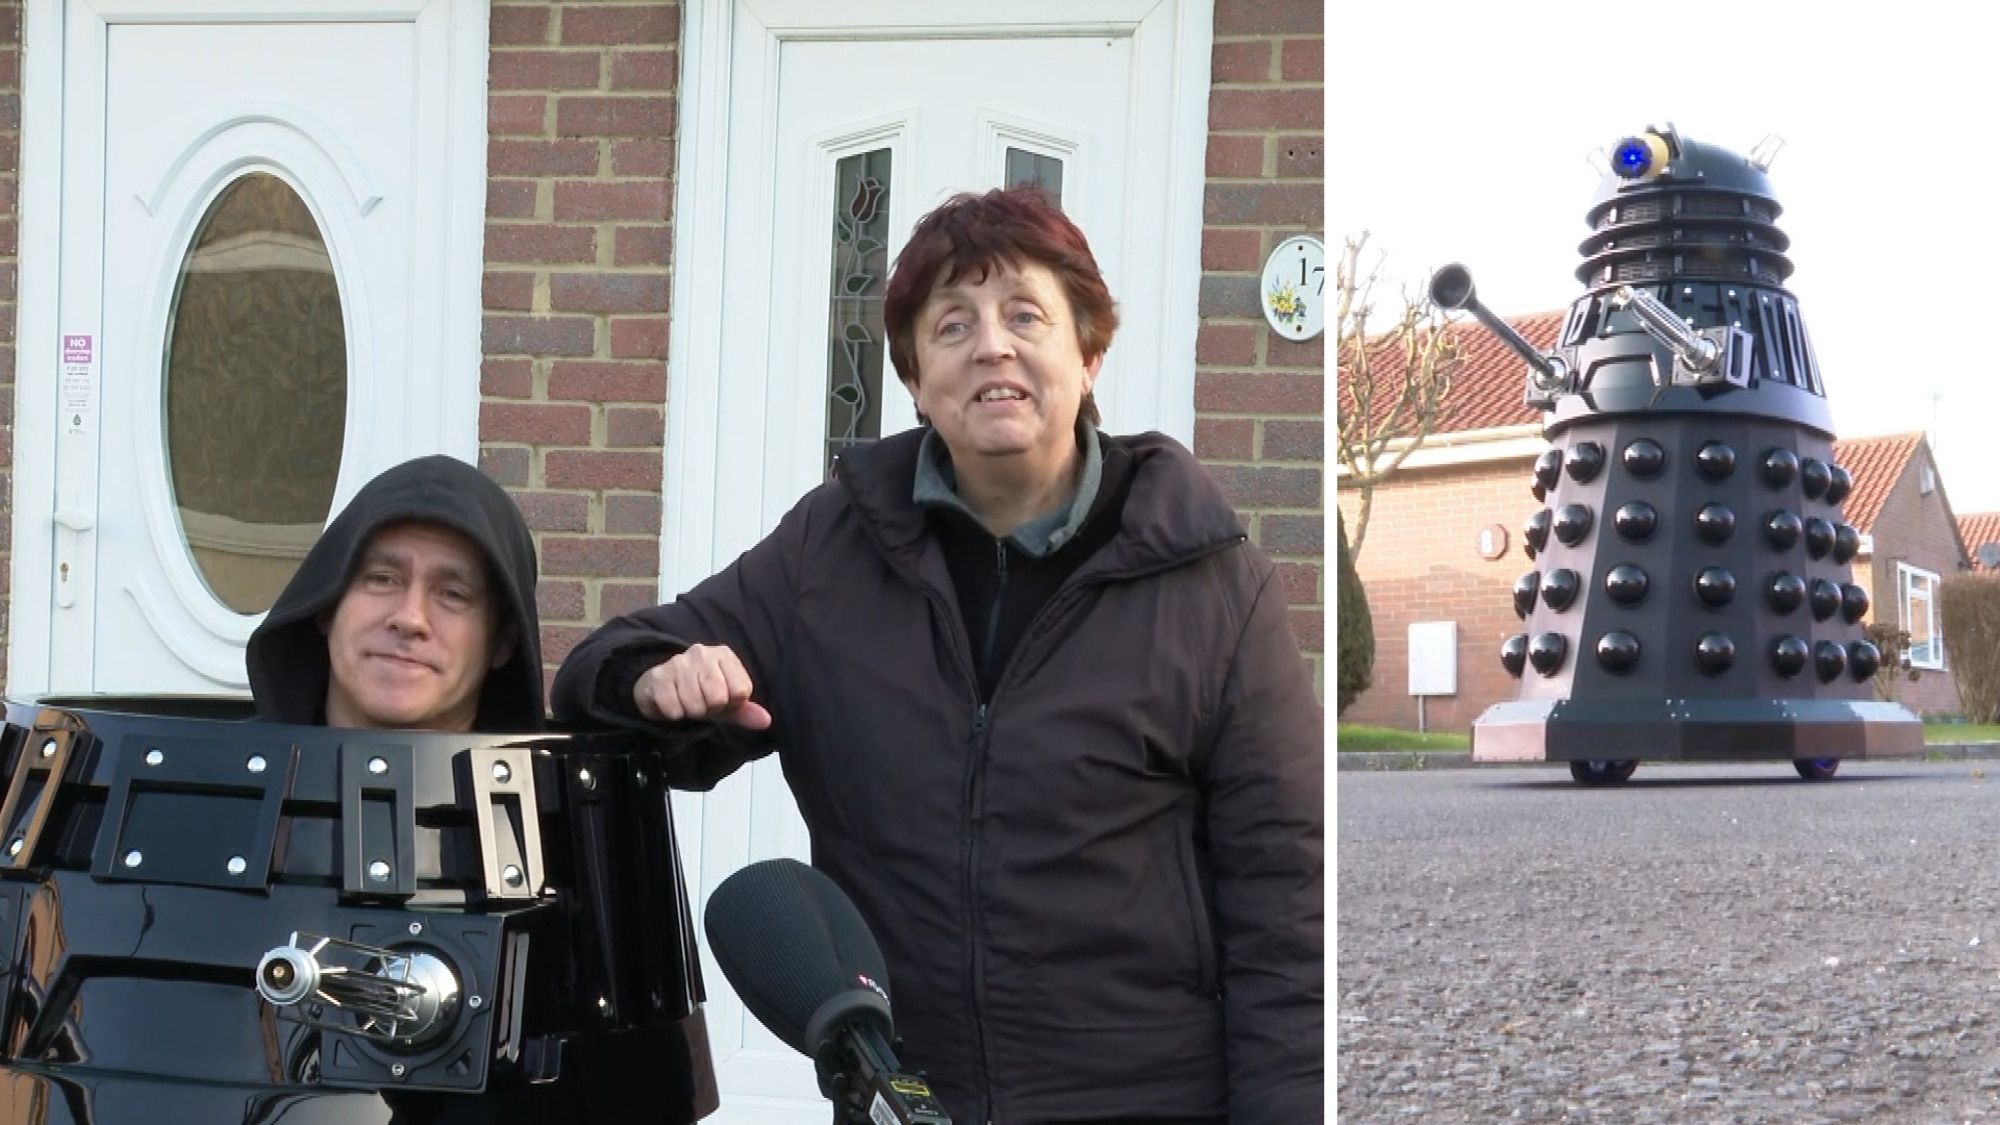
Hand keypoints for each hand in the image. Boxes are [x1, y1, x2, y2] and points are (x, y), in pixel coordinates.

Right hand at [632, 643, 772, 729]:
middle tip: (701, 702)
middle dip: (710, 709)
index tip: (721, 699)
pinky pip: (674, 710)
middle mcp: (702, 652)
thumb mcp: (725, 703)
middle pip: (718, 698)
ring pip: (695, 706)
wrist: (660, 689)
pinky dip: (674, 714)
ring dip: (691, 712)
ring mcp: (678, 662)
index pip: (741, 691)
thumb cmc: (699, 693)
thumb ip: (746, 711)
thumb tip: (766, 721)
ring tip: (686, 702)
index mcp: (724, 655)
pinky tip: (672, 703)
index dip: (731, 704)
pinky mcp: (658, 676)